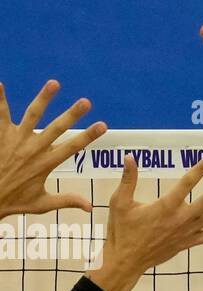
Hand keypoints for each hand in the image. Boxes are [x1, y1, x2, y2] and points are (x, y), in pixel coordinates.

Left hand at [0, 80, 104, 218]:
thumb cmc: (13, 202)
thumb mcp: (41, 204)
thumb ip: (66, 201)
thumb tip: (91, 207)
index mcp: (46, 163)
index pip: (72, 147)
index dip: (89, 136)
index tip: (103, 125)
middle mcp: (33, 149)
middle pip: (56, 128)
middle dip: (72, 115)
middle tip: (85, 101)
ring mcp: (16, 140)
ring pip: (32, 115)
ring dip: (43, 99)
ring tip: (54, 83)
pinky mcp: (0, 136)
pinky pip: (0, 115)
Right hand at [88, 154, 202, 290]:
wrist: (124, 262)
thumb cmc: (122, 231)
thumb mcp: (120, 203)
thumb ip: (128, 180)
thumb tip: (129, 157)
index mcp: (165, 207)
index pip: (187, 183)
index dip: (201, 169)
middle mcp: (180, 218)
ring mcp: (187, 231)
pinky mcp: (188, 242)